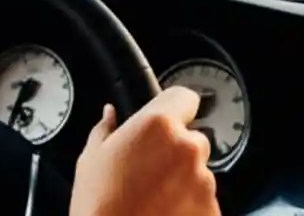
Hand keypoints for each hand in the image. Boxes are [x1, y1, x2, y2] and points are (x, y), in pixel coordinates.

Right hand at [70, 87, 218, 215]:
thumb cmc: (98, 208)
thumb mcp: (91, 161)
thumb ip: (106, 129)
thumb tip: (110, 114)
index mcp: (159, 126)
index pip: (185, 98)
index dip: (175, 109)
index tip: (167, 121)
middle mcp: (188, 148)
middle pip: (192, 139)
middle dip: (177, 152)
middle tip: (151, 171)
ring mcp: (204, 182)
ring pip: (199, 172)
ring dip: (184, 181)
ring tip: (155, 199)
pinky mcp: (212, 210)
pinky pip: (204, 201)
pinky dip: (190, 206)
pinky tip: (165, 213)